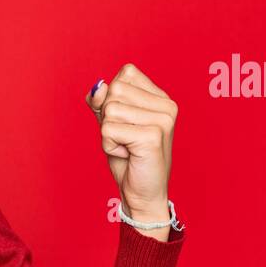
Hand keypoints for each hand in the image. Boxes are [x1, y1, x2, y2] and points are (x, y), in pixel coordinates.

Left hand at [85, 63, 177, 222]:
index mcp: (161, 97)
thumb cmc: (128, 158)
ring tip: (127, 147)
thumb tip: (98, 87)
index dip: (112, 98)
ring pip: (110, 110)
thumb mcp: (110, 123)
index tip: (126, 122)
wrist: (141, 193)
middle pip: (115, 90)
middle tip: (125, 138)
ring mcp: (162, 120)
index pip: (125, 74)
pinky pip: (109, 130)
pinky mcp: (153, 136)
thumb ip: (102, 101)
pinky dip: (109, 146)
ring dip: (108, 133)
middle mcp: (167, 105)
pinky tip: (128, 154)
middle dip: (108, 117)